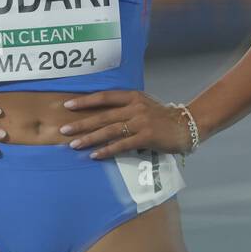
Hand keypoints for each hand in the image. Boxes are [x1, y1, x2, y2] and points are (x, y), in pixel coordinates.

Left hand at [58, 90, 190, 158]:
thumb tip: (101, 115)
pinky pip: (122, 145)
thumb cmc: (162, 116)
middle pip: (103, 115)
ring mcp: (141, 122)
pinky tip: (95, 155)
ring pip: (109, 130)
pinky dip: (107, 150)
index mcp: (133, 96)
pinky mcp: (146, 137)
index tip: (68, 105)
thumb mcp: (144, 104)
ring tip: (74, 144)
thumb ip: (126, 107)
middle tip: (63, 130)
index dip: (85, 101)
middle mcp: (135, 107)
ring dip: (90, 138)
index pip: (104, 97)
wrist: (187, 124)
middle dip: (81, 123)